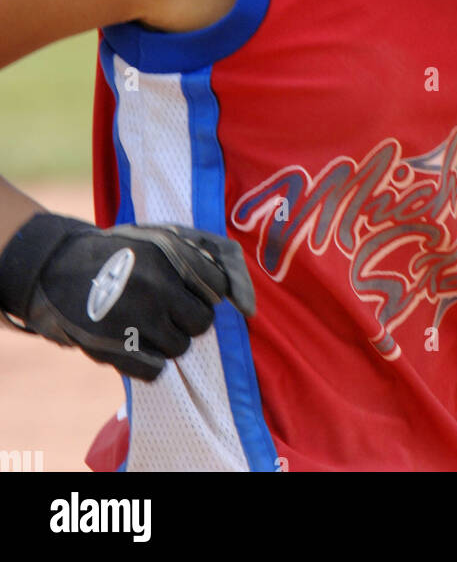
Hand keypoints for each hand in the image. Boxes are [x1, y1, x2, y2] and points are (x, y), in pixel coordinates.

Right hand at [0, 214, 254, 380]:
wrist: (57, 267)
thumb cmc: (125, 251)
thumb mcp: (166, 234)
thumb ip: (215, 255)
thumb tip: (250, 305)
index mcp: (171, 251)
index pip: (218, 286)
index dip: (205, 289)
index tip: (185, 285)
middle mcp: (156, 284)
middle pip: (202, 322)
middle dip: (189, 317)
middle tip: (166, 306)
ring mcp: (133, 318)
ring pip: (180, 347)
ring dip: (168, 339)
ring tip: (144, 321)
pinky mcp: (112, 348)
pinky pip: (154, 371)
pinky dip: (148, 362)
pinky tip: (133, 341)